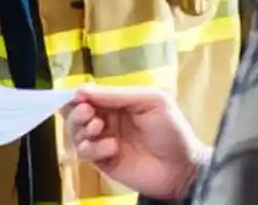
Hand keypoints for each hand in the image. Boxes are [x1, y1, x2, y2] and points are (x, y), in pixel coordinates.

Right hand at [64, 86, 210, 200]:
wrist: (183, 168)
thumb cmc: (173, 130)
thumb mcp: (151, 101)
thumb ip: (117, 94)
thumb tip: (82, 90)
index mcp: (117, 103)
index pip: (88, 94)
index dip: (79, 94)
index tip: (79, 97)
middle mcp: (107, 120)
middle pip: (74, 112)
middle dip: (76, 111)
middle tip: (88, 113)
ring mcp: (103, 141)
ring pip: (75, 132)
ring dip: (82, 128)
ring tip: (100, 128)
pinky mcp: (103, 162)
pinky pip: (85, 153)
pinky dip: (93, 149)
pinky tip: (112, 148)